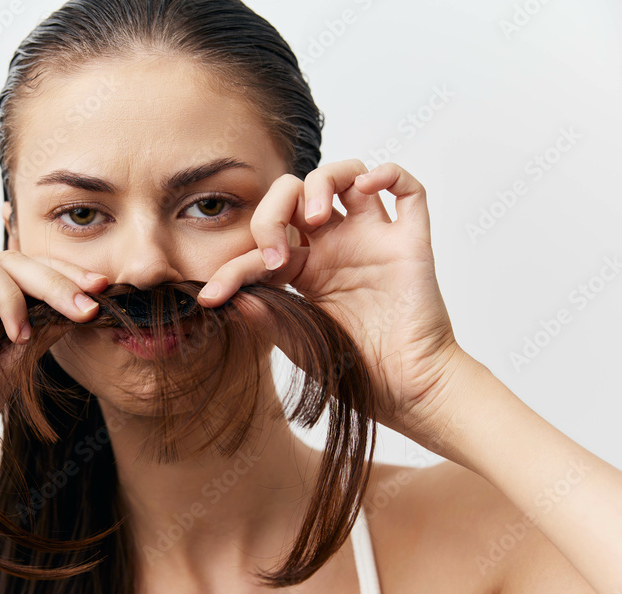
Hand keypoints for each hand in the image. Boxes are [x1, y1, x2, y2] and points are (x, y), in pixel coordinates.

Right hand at [0, 241, 107, 496]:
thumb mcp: (16, 362)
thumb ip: (44, 329)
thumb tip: (88, 304)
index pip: (32, 273)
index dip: (65, 276)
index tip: (101, 290)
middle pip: (11, 261)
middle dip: (52, 281)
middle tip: (82, 303)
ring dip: (6, 289)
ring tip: (18, 331)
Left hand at [197, 160, 465, 446]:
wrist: (406, 391)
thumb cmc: (357, 371)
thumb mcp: (298, 343)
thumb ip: (266, 317)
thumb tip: (233, 295)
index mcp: (306, 268)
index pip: (264, 244)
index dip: (233, 266)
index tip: (213, 296)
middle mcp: (337, 246)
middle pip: (300, 191)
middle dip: (276, 207)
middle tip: (275, 251)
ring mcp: (374, 240)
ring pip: (348, 175)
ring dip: (323, 181)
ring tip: (315, 217)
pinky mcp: (410, 242)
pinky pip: (408, 189)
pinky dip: (389, 173)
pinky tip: (368, 186)